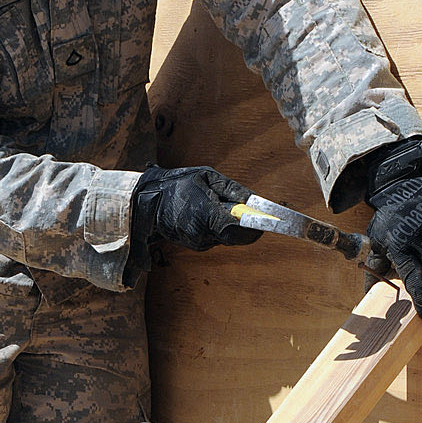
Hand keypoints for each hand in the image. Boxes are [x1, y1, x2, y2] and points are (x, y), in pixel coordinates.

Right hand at [131, 165, 261, 259]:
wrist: (147, 203)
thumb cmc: (178, 185)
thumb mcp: (207, 177)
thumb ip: (232, 190)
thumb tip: (255, 201)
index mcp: (207, 216)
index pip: (241, 230)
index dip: (258, 227)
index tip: (274, 222)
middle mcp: (203, 234)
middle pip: (237, 236)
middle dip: (244, 223)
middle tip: (242, 206)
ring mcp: (198, 243)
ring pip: (227, 236)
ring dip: (228, 223)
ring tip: (213, 204)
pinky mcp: (195, 245)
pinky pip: (216, 237)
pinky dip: (216, 226)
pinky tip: (203, 212)